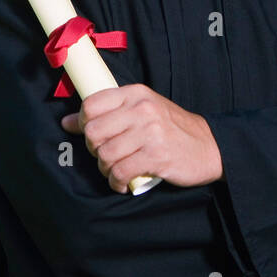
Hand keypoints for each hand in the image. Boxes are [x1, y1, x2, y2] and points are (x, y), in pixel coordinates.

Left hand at [60, 84, 222, 192]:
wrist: (210, 146)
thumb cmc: (172, 128)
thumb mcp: (143, 110)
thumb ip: (108, 113)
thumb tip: (67, 122)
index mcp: (136, 94)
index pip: (91, 104)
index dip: (84, 123)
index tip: (93, 135)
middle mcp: (142, 109)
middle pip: (94, 132)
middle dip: (94, 150)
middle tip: (106, 155)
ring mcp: (150, 133)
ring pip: (105, 155)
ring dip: (105, 169)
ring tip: (116, 170)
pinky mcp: (157, 157)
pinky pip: (120, 172)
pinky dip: (116, 182)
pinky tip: (122, 182)